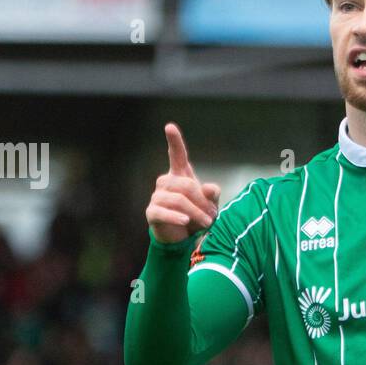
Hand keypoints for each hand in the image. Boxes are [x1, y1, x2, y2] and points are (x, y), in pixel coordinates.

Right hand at [145, 123, 222, 243]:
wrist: (181, 237)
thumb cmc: (196, 215)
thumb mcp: (209, 204)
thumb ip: (212, 195)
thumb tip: (211, 189)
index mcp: (179, 175)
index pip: (176, 155)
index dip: (174, 141)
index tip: (169, 127)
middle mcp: (166, 182)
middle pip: (186, 185)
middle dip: (202, 201)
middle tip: (213, 216)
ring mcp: (157, 197)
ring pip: (178, 200)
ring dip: (196, 212)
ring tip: (207, 223)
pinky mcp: (152, 212)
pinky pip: (163, 212)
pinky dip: (176, 217)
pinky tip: (185, 222)